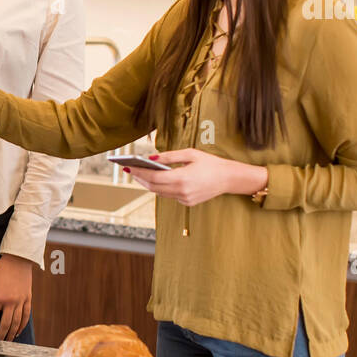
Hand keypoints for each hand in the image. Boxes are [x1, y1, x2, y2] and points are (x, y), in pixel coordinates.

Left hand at [0, 254, 33, 342]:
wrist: (18, 259)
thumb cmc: (1, 269)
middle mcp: (11, 302)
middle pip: (5, 324)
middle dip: (0, 336)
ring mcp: (21, 301)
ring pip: (16, 323)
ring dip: (11, 334)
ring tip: (7, 341)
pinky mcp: (28, 299)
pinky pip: (26, 316)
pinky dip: (22, 326)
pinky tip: (18, 332)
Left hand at [127, 148, 260, 206]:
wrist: (229, 178)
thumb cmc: (210, 163)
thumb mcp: (190, 154)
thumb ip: (169, 156)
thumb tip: (150, 158)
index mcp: (182, 178)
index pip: (153, 176)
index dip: (138, 172)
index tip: (128, 166)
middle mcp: (182, 191)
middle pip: (153, 186)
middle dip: (141, 178)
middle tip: (131, 170)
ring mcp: (185, 199)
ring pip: (160, 192)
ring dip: (149, 184)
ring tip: (140, 174)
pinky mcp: (188, 202)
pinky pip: (169, 195)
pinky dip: (162, 188)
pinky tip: (157, 180)